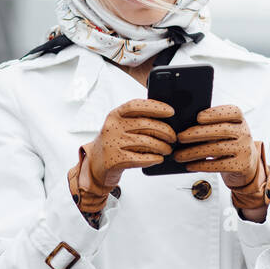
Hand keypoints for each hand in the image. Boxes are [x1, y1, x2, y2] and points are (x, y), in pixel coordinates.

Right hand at [71, 99, 175, 213]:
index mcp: (115, 115)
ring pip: (145, 142)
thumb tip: (164, 117)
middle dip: (164, 131)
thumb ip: (136, 119)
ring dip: (162, 146)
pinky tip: (158, 158)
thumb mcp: (121, 125)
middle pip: (145, 124)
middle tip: (173, 137)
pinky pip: (140, 158)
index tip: (170, 112)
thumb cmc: (115, 141)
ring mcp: (112, 143)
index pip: (136, 105)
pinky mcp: (114, 159)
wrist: (95, 162)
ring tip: (168, 149)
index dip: (155, 107)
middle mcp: (112, 127)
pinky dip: (153, 158)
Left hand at [174, 105, 262, 190]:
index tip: (198, 117)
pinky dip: (202, 165)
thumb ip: (211, 126)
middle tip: (180, 137)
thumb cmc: (228, 143)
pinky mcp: (242, 166)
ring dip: (194, 152)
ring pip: (217, 149)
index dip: (215, 113)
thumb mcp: (226, 131)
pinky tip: (190, 165)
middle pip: (221, 130)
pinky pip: (219, 165)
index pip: (232, 111)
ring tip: (179, 155)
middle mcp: (245, 133)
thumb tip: (185, 128)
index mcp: (240, 120)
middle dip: (197, 133)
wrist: (246, 164)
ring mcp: (245, 150)